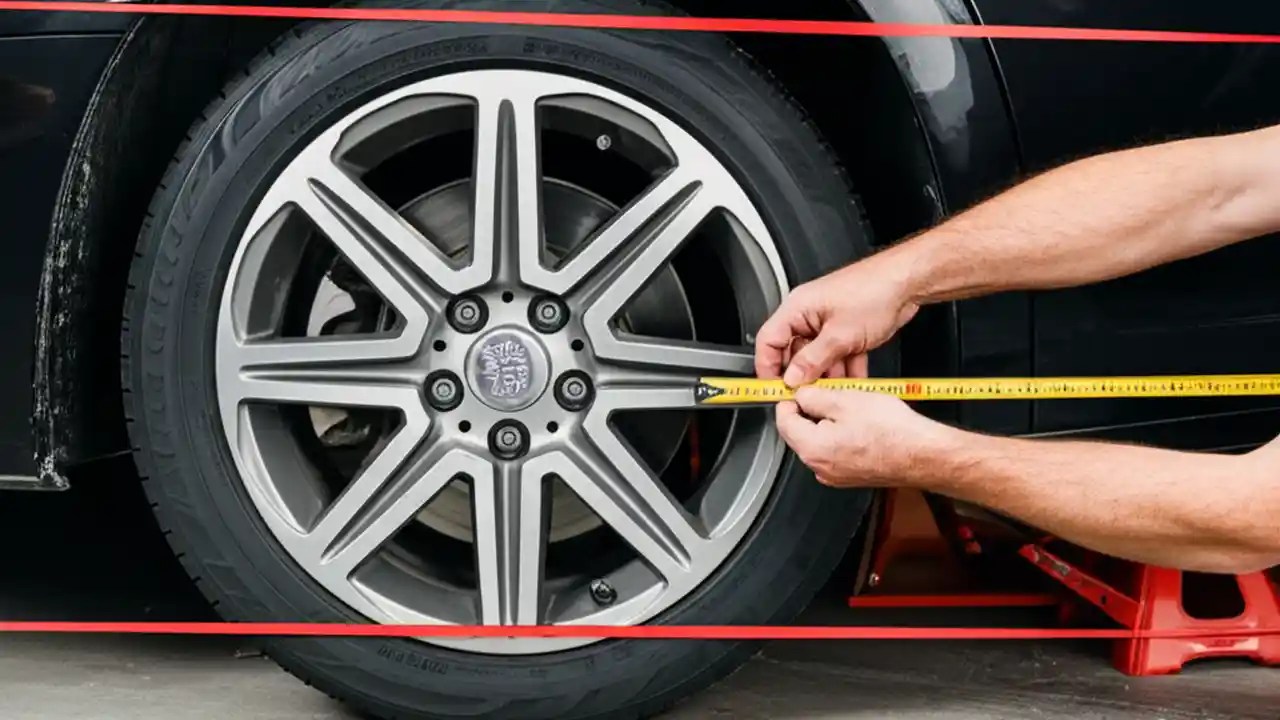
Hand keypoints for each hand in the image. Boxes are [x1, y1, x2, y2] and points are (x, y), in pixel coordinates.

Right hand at [754, 258, 919, 386]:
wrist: (908, 281)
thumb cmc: (876, 290)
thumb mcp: (840, 335)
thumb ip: (813, 360)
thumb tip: (793, 378)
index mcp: (798, 308)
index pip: (768, 341)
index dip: (768, 368)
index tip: (776, 389)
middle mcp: (809, 313)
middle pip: (794, 352)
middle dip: (805, 375)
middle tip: (811, 394)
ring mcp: (828, 321)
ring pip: (819, 357)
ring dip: (829, 375)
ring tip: (837, 390)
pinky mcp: (846, 328)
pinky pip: (837, 354)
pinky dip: (846, 368)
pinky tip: (855, 381)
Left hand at [775, 387, 950, 487]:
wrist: (925, 454)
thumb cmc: (893, 431)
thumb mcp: (846, 399)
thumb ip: (814, 396)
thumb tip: (800, 394)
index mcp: (812, 449)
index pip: (783, 420)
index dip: (789, 398)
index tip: (797, 387)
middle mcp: (820, 467)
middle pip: (799, 432)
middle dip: (809, 409)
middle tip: (828, 391)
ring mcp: (836, 475)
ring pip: (818, 440)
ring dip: (826, 421)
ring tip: (849, 404)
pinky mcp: (851, 476)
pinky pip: (836, 451)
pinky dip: (840, 434)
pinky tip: (859, 422)